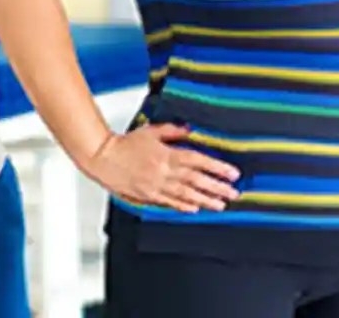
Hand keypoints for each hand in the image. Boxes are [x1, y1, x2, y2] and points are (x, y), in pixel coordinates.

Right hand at [85, 124, 240, 212]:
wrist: (104, 158)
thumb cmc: (126, 144)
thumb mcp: (151, 131)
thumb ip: (173, 131)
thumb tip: (191, 129)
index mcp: (167, 155)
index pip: (198, 161)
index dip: (217, 168)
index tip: (232, 173)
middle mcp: (164, 172)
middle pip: (196, 180)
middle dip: (217, 188)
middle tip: (233, 193)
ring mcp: (156, 186)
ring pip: (186, 194)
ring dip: (205, 200)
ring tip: (220, 205)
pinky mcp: (148, 196)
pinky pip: (169, 202)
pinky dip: (183, 206)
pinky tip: (195, 209)